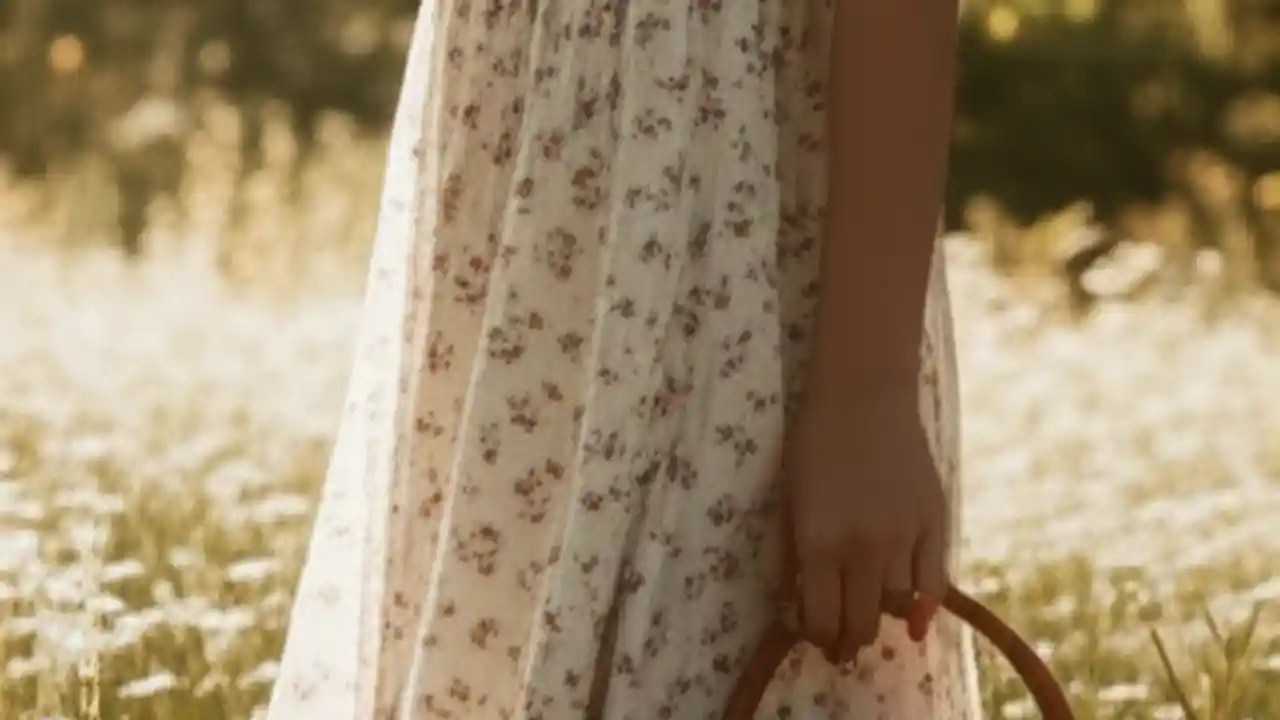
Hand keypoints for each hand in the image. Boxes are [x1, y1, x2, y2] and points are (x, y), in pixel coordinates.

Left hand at [778, 380, 948, 664]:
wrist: (864, 396)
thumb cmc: (814, 444)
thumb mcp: (786, 499)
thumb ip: (786, 555)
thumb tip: (790, 603)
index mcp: (819, 542)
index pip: (821, 618)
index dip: (817, 637)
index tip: (816, 636)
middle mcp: (863, 547)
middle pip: (861, 622)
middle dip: (848, 641)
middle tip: (841, 644)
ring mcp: (904, 536)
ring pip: (897, 608)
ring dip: (881, 620)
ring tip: (869, 618)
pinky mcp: (935, 522)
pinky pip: (935, 582)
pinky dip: (927, 609)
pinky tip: (917, 623)